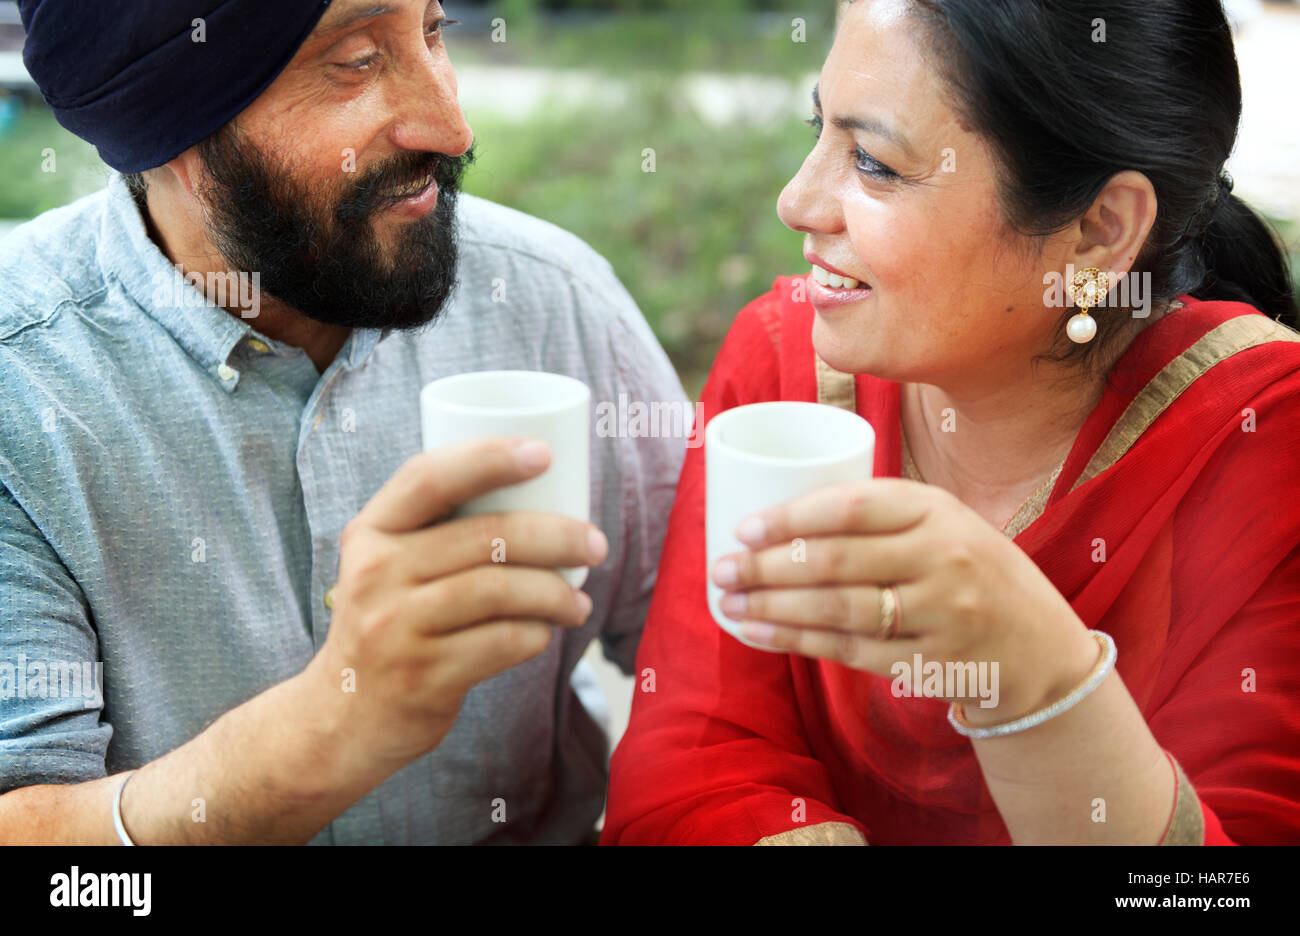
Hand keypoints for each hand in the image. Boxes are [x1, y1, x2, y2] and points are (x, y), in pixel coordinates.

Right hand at [304, 438, 608, 783]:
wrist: (340, 719)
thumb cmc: (388, 626)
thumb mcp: (385, 568)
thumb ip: (433, 531)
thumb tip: (538, 493)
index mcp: (370, 532)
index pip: (429, 478)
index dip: (489, 458)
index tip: (544, 453)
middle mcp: (375, 573)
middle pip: (485, 536)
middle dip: (557, 535)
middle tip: (595, 544)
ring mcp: (395, 627)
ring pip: (500, 590)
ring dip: (555, 593)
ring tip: (577, 602)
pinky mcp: (422, 677)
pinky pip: (501, 643)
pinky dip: (535, 635)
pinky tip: (545, 633)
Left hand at [710, 478, 1097, 722]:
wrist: (1040, 648)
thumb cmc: (969, 570)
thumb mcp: (943, 523)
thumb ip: (880, 515)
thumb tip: (780, 512)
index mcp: (937, 509)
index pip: (853, 506)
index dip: (792, 517)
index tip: (744, 526)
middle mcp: (942, 558)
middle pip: (836, 562)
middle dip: (766, 567)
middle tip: (720, 569)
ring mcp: (940, 614)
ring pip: (837, 610)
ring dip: (773, 607)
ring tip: (729, 602)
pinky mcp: (930, 661)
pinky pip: (848, 651)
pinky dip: (796, 641)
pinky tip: (759, 632)